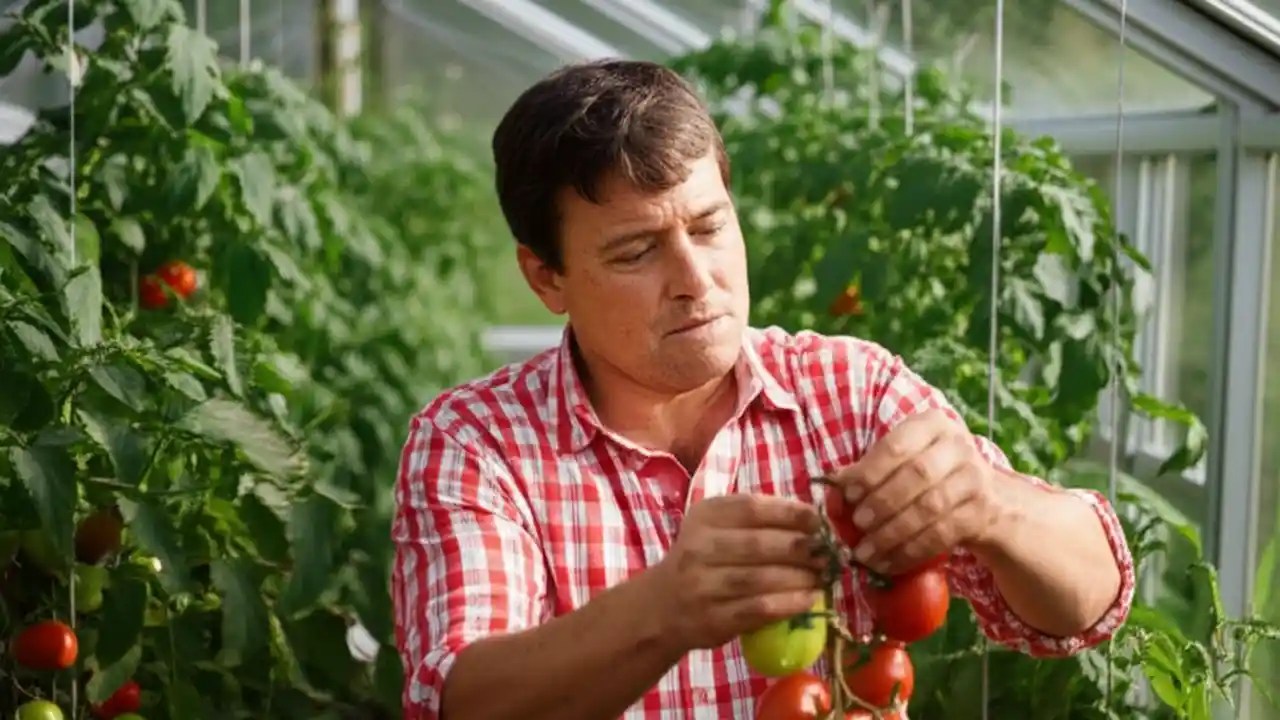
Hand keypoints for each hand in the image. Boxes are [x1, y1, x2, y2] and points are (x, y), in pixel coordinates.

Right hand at [648, 494, 827, 653]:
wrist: (661, 606)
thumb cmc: (701, 560)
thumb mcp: (715, 528)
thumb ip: (755, 520)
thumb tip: (812, 520)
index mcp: (705, 517)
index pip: (752, 508)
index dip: (790, 513)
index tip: (818, 521)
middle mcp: (699, 547)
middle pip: (760, 544)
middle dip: (802, 548)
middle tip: (827, 554)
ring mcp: (703, 585)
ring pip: (761, 578)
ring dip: (799, 577)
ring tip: (823, 577)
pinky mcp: (712, 618)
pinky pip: (758, 609)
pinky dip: (789, 604)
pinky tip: (809, 600)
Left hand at [832, 408, 1003, 574]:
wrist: (992, 499)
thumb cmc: (934, 475)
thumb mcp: (906, 460)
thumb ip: (872, 469)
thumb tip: (833, 483)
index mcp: (932, 425)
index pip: (897, 445)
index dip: (870, 471)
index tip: (848, 494)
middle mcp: (958, 446)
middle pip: (917, 475)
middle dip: (882, 502)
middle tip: (858, 523)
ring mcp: (975, 479)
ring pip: (930, 507)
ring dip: (892, 533)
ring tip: (865, 551)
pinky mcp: (982, 513)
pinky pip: (942, 534)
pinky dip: (910, 551)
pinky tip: (888, 563)